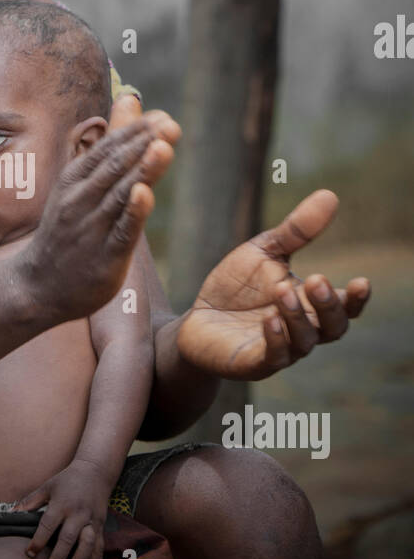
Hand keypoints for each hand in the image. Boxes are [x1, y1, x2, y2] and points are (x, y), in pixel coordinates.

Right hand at [15, 95, 180, 324]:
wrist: (38, 286)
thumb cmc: (67, 232)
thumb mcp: (80, 186)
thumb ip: (110, 148)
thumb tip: (130, 101)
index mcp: (75, 179)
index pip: (108, 149)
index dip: (136, 132)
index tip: (163, 117)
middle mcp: (80, 199)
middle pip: (115, 166)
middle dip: (144, 144)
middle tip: (171, 125)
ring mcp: (91, 228)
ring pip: (120, 194)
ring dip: (143, 170)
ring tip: (164, 146)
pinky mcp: (104, 256)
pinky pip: (121, 231)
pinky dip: (133, 211)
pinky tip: (145, 193)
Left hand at [15, 461, 110, 558]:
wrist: (95, 472)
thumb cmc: (67, 481)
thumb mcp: (47, 487)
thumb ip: (29, 502)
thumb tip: (9, 514)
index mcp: (62, 504)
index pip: (48, 524)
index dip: (38, 540)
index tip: (29, 554)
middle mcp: (78, 514)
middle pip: (67, 539)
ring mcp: (91, 521)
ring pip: (87, 546)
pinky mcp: (101, 527)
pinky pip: (99, 548)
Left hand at [176, 190, 370, 379]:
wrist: (196, 319)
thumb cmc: (236, 287)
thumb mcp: (265, 252)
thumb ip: (297, 231)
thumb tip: (330, 195)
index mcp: (309, 305)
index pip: (344, 307)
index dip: (357, 299)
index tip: (362, 282)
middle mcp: (302, 331)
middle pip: (333, 327)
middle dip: (328, 305)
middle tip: (317, 279)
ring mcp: (280, 350)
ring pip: (304, 342)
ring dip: (297, 318)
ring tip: (283, 292)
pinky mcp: (253, 363)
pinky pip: (273, 357)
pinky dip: (275, 339)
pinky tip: (269, 320)